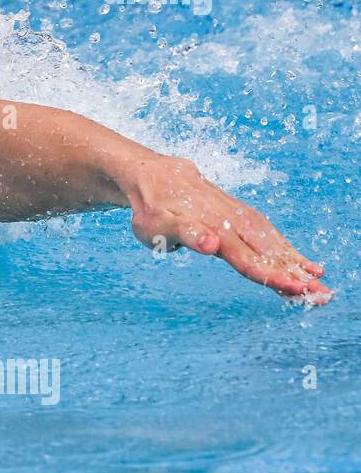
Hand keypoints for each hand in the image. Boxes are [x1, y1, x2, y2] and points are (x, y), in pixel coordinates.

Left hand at [119, 154, 330, 301]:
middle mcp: (229, 219)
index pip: (245, 258)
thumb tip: (212, 243)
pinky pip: (267, 231)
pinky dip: (286, 247)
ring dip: (296, 262)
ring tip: (320, 283)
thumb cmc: (151, 208)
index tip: (297, 290)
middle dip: (295, 274)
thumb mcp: (155, 224)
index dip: (271, 274)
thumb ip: (184, 234)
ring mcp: (236, 214)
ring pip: (271, 240)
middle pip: (266, 250)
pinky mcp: (239, 211)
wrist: (153, 175)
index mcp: (210, 227)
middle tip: (322, 296)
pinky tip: (301, 262)